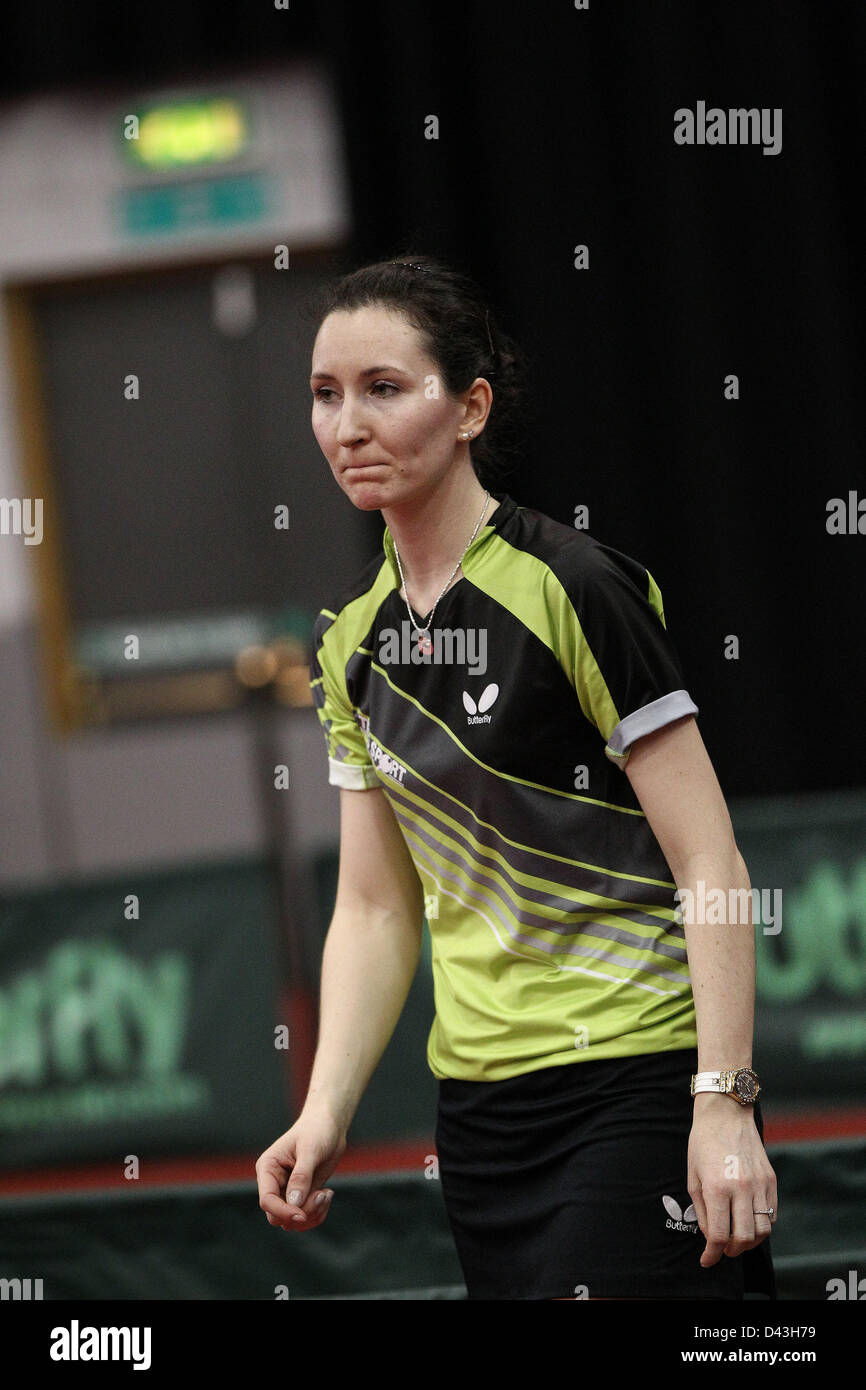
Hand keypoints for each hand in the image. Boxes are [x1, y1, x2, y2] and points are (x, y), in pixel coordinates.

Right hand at [255, 1105, 346, 1231]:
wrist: (330, 1127)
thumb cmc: (317, 1130)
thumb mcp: (310, 1150)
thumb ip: (301, 1176)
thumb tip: (294, 1203)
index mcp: (268, 1168)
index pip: (266, 1200)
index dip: (282, 1211)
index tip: (302, 1214)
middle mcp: (274, 1183)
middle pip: (277, 1216)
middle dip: (302, 1212)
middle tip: (323, 1195)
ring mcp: (287, 1191)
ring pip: (291, 1221)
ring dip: (312, 1214)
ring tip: (327, 1194)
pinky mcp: (302, 1196)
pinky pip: (306, 1217)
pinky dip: (318, 1212)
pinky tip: (328, 1194)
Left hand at [687, 1092, 777, 1266]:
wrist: (725, 1114)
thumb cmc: (703, 1143)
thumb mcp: (692, 1177)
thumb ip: (702, 1211)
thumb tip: (711, 1237)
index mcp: (717, 1187)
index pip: (719, 1235)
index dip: (712, 1254)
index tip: (707, 1260)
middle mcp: (741, 1188)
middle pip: (744, 1238)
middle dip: (732, 1251)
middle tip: (723, 1250)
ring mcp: (759, 1184)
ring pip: (762, 1230)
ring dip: (750, 1242)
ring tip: (737, 1238)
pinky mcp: (771, 1180)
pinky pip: (772, 1214)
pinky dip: (762, 1225)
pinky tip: (749, 1221)